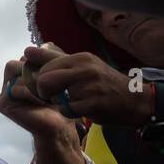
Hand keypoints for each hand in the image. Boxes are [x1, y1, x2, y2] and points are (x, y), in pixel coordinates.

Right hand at [0, 55, 75, 138]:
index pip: (27, 56)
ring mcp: (5, 91)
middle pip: (17, 63)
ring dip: (36, 83)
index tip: (58, 72)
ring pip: (16, 75)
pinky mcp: (2, 103)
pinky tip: (43, 101)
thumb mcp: (59, 76)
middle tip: (53, 82)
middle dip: (36, 71)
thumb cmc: (60, 101)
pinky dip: (31, 94)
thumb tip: (45, 43)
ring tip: (51, 93)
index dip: (42, 62)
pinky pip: (15, 89)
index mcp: (22, 71)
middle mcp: (10, 79)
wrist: (59, 125)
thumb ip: (53, 58)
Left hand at [29, 46, 154, 127]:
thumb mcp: (82, 65)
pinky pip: (67, 109)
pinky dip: (68, 112)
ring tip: (68, 101)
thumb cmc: (103, 83)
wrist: (136, 100)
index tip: (47, 85)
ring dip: (57, 102)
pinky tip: (78, 109)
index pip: (45, 66)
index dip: (39, 78)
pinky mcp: (94, 104)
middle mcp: (85, 69)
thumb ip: (54, 59)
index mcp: (80, 58)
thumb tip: (27, 50)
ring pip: (54, 96)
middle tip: (52, 96)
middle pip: (44, 81)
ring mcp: (90, 86)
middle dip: (43, 91)